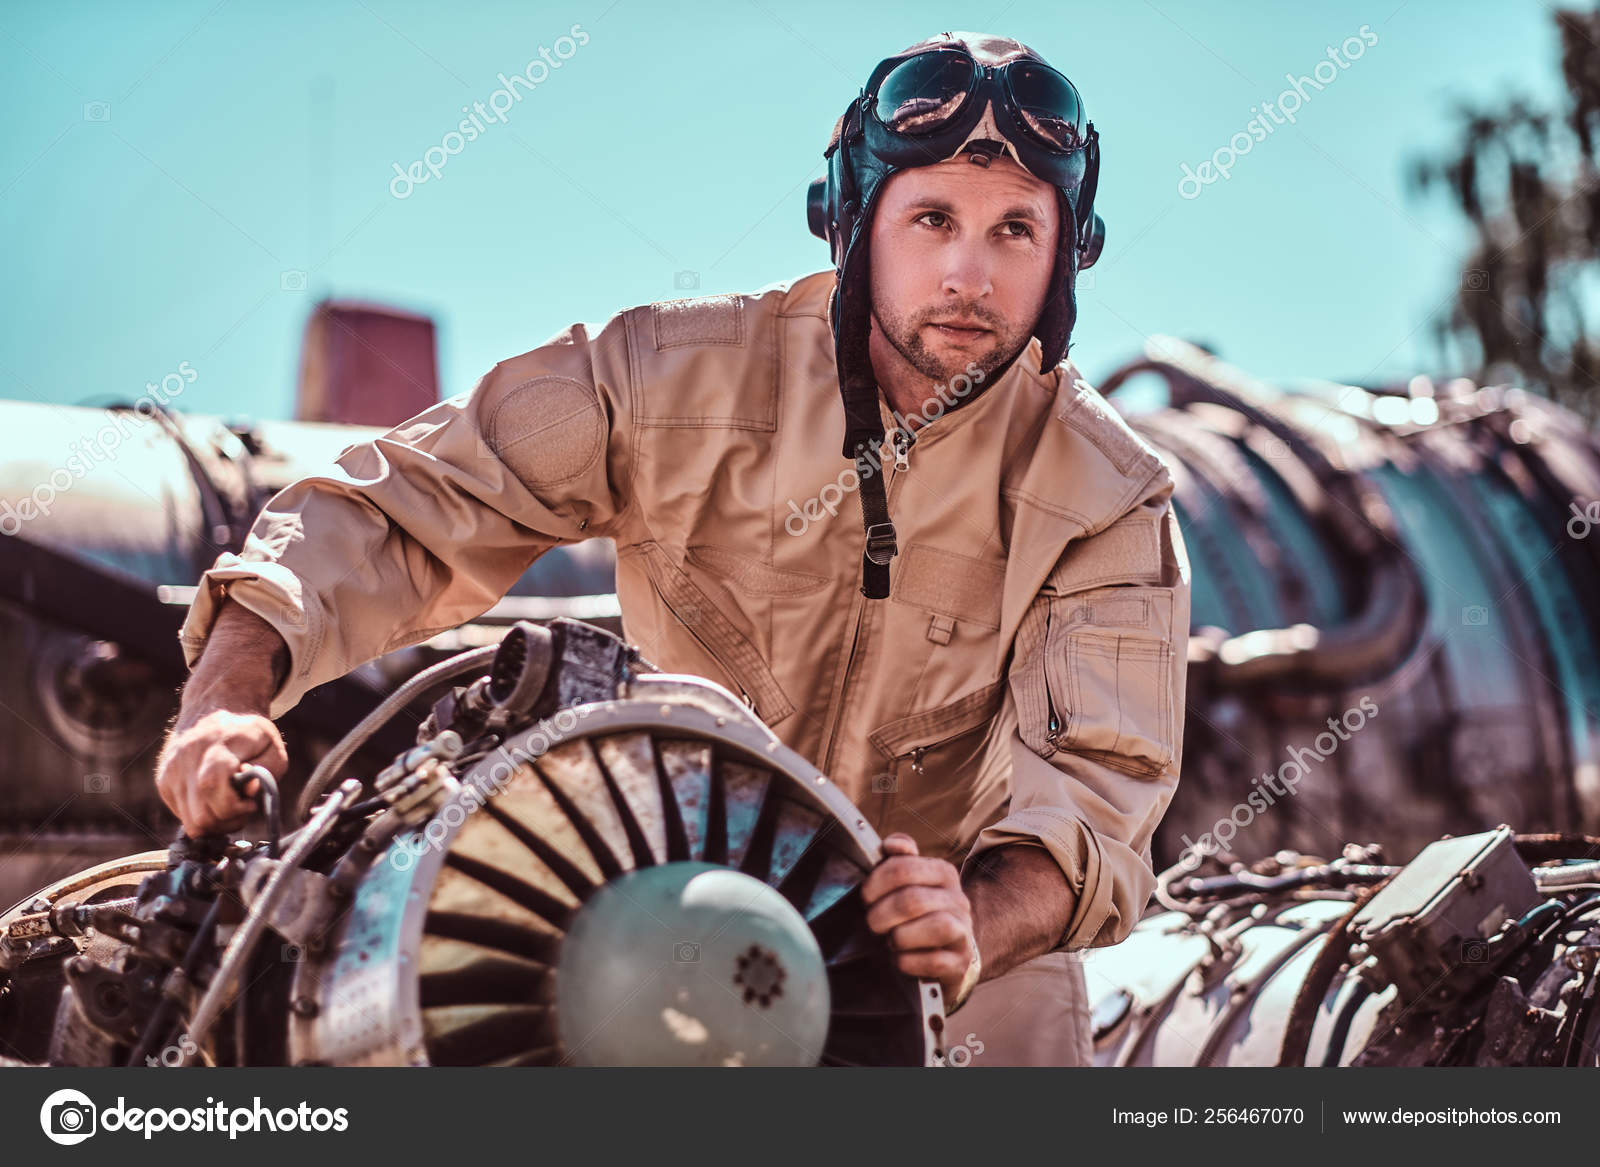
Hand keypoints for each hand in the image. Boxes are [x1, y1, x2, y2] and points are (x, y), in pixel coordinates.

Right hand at [156, 708, 286, 836]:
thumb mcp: (272, 746)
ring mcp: (170, 772)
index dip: (235, 806)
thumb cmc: (249, 732)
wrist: (214, 708)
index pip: (212, 786)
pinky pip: (184, 816)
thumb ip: (266, 772)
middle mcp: (185, 759)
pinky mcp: (163, 783)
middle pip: (201, 815)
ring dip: (217, 823)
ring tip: (232, 805)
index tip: (250, 802)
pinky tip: (216, 799)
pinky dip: (203, 815)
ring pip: (191, 822)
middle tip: (243, 807)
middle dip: (228, 821)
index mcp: (213, 745)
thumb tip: (247, 791)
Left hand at [861, 833, 980, 1007]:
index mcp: (943, 873)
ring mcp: (963, 932)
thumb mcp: (906, 884)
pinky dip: (909, 962)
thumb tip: (892, 845)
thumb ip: (899, 859)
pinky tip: (901, 959)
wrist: (940, 955)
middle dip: (881, 915)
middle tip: (873, 923)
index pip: (903, 868)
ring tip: (891, 941)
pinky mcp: (960, 962)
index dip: (875, 884)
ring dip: (900, 937)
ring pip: (936, 927)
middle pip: (913, 900)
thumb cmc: (915, 915)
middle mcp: (958, 900)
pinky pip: (936, 961)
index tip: (866, 897)